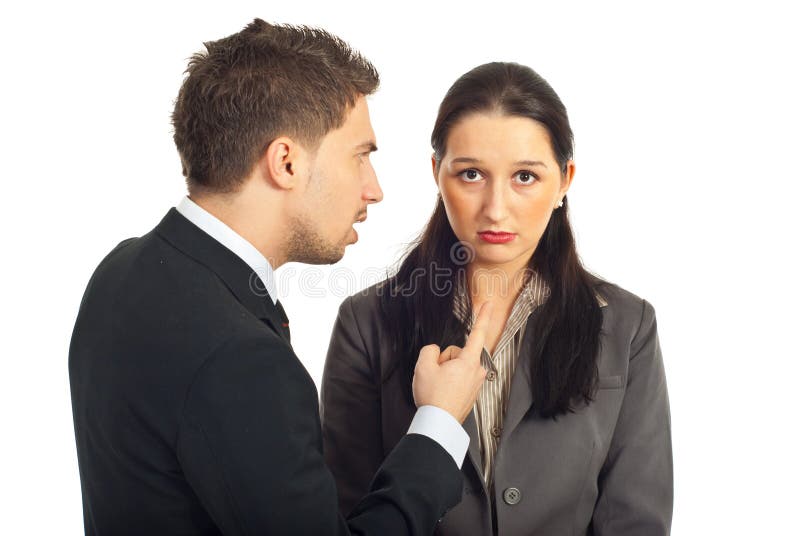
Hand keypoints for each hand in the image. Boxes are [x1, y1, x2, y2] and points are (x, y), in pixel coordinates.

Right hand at [412, 301, 491, 422]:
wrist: (438, 424)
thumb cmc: (434, 397)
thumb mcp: (423, 366)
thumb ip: (430, 350)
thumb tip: (435, 353)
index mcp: (469, 361)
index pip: (477, 333)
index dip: (482, 316)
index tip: (489, 304)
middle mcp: (477, 371)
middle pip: (458, 352)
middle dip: (445, 359)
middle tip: (435, 374)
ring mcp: (475, 383)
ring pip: (457, 366)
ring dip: (446, 371)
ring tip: (438, 386)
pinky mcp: (471, 392)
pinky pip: (458, 378)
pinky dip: (449, 381)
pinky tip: (442, 392)